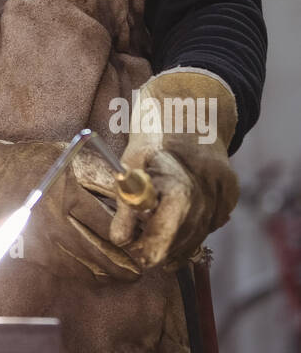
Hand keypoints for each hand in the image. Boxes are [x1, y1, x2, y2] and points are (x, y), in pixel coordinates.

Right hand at [0, 137, 140, 282]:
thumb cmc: (35, 163)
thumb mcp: (66, 155)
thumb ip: (97, 171)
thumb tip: (134, 188)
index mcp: (63, 190)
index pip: (107, 218)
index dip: (132, 230)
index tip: (148, 234)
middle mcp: (52, 218)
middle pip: (99, 249)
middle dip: (125, 261)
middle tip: (143, 266)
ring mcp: (41, 239)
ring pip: (85, 266)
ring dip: (109, 273)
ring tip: (128, 274)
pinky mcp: (34, 253)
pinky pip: (67, 271)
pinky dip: (88, 275)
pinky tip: (102, 273)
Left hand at [108, 69, 239, 270]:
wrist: (191, 100)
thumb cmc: (154, 126)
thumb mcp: (131, 156)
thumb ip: (127, 199)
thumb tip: (120, 239)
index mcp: (180, 172)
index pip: (169, 224)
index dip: (151, 244)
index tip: (132, 251)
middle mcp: (208, 183)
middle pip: (185, 235)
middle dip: (159, 246)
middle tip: (136, 245)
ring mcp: (223, 188)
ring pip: (198, 235)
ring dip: (174, 242)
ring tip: (152, 233)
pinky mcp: (231, 192)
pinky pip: (209, 225)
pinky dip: (190, 230)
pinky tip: (174, 221)